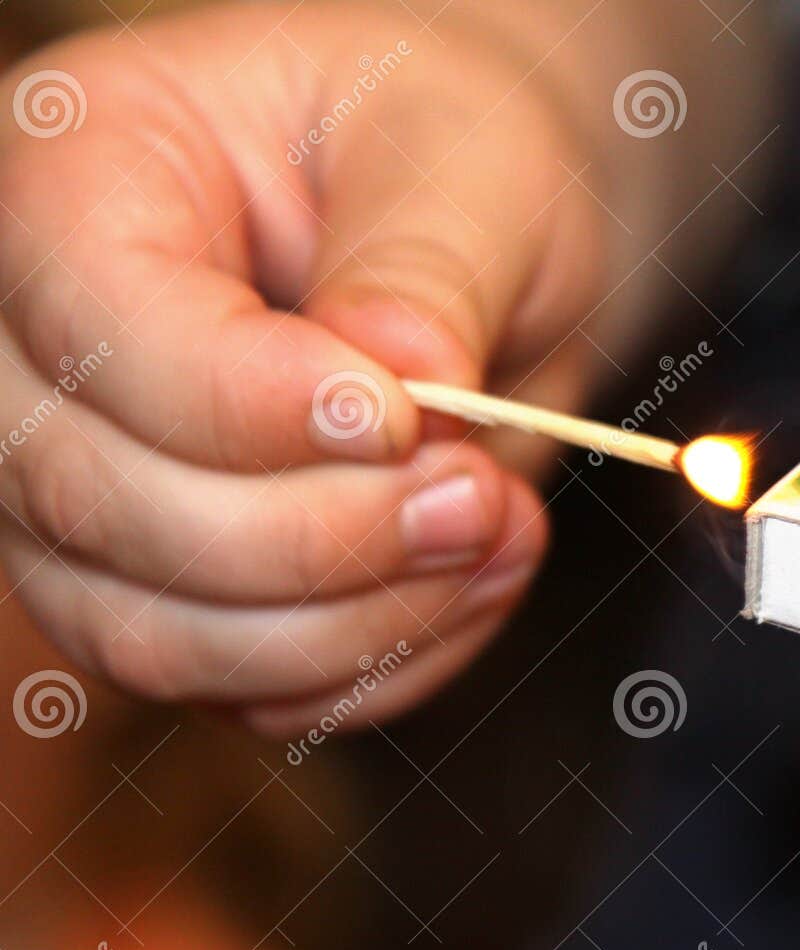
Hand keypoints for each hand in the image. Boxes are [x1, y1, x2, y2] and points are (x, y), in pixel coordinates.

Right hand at [0, 2, 617, 731]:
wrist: (477, 226)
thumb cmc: (453, 154)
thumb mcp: (469, 158)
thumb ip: (427, 264)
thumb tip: (404, 376)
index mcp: (86, 176)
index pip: (103, 331)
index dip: (252, 408)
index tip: (409, 422)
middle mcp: (43, 343)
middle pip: (96, 503)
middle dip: (317, 538)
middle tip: (477, 497)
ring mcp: (90, 481)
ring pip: (151, 633)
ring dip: (353, 625)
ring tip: (498, 540)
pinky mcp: (171, 585)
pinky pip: (238, 687)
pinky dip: (371, 667)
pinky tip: (470, 588)